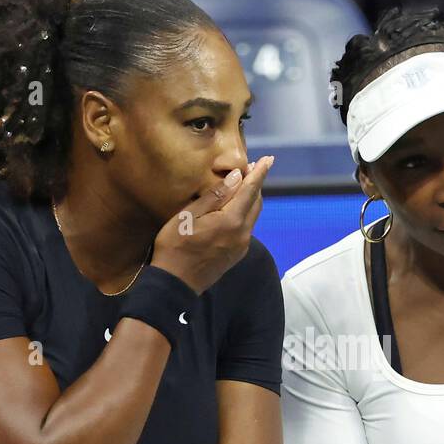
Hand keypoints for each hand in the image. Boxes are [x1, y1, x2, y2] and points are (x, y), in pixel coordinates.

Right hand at [151, 156, 273, 294]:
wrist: (175, 283)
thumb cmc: (175, 246)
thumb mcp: (188, 215)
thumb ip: (215, 196)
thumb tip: (236, 178)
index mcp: (231, 221)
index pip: (250, 190)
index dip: (260, 173)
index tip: (269, 159)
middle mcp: (242, 234)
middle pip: (256, 202)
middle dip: (255, 183)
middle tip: (252, 167)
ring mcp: (241, 246)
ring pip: (252, 215)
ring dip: (250, 198)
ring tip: (243, 184)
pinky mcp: (236, 254)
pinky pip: (246, 227)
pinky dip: (245, 212)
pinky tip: (235, 207)